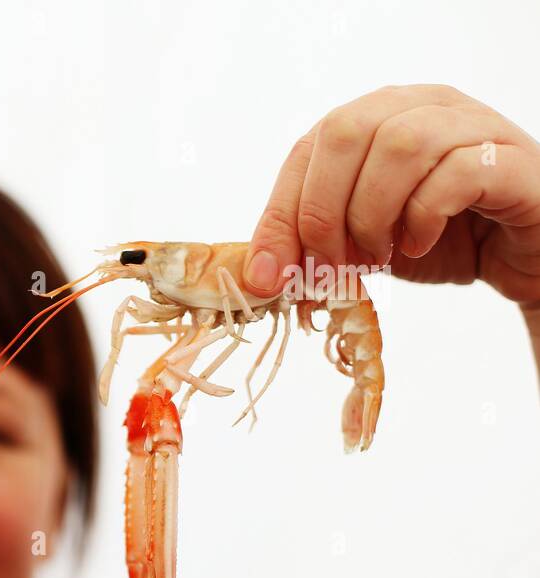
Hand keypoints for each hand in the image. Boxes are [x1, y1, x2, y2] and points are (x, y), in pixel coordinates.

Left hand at [241, 84, 539, 332]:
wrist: (519, 258)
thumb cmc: (438, 241)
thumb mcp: (361, 245)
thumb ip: (314, 246)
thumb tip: (260, 275)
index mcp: (378, 118)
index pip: (309, 147)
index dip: (283, 211)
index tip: (274, 274)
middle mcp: (424, 106)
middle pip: (348, 130)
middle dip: (325, 209)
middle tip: (332, 263)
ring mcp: (473, 126)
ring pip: (401, 144)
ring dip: (373, 213)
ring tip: (378, 254)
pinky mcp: (511, 160)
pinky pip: (458, 171)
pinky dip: (424, 216)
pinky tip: (418, 244)